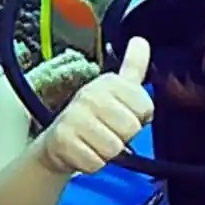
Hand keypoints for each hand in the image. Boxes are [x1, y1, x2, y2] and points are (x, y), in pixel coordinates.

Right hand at [33, 37, 154, 174]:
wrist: (58, 142)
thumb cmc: (93, 116)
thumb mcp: (116, 91)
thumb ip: (133, 68)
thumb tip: (141, 41)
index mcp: (108, 82)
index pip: (146, 107)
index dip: (139, 118)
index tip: (124, 115)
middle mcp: (90, 95)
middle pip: (131, 128)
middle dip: (123, 137)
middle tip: (108, 131)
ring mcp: (74, 117)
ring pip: (114, 148)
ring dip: (108, 152)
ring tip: (95, 142)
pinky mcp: (64, 140)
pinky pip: (96, 162)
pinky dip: (93, 163)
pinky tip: (84, 151)